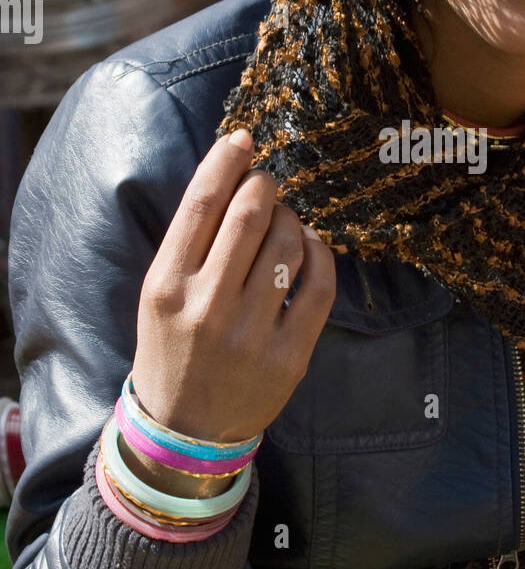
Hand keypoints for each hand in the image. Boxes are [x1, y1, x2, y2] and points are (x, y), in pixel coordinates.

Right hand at [131, 129, 335, 443]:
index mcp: (167, 285)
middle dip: (265, 185)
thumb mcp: (160, 295)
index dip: (227, 160)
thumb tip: (234, 176)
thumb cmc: (172, 348)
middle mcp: (207, 306)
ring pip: (289, 242)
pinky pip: (320, 284)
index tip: (243, 139)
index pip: (201, 203)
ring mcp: (251, 333)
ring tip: (283, 222)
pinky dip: (319, 253)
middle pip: (250, 214)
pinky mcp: (290, 355)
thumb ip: (191, 243)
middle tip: (267, 184)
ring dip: (292, 218)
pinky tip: (309, 249)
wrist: (185, 430)